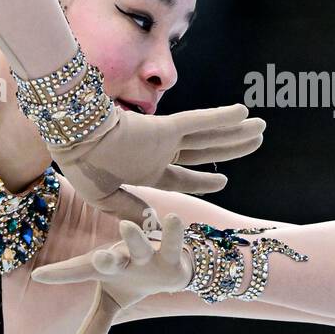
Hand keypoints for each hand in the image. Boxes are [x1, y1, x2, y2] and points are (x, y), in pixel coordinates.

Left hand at [30, 213, 192, 333]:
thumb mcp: (111, 305)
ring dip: (133, 238)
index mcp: (103, 270)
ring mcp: (144, 254)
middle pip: (108, 259)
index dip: (59, 274)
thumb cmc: (132, 282)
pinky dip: (172, 233)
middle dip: (102, 258)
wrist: (169, 268)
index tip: (37, 275)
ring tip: (126, 226)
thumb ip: (93, 330)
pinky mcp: (170, 255)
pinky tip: (172, 219)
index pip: (77, 272)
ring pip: (138, 245)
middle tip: (96, 257)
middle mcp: (121, 258)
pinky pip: (171, 242)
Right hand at [51, 104, 263, 222]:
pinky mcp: (165, 128)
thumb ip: (129, 209)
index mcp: (146, 170)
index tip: (223, 181)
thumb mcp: (104, 197)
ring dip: (236, 132)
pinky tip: (243, 112)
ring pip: (209, 136)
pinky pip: (199, 121)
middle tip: (257, 142)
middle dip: (231, 149)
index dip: (203, 179)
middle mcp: (160, 153)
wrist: (72, 140)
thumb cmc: (82, 166)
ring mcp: (164, 140)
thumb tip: (153, 221)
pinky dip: (221, 118)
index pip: (182, 176)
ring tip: (262, 128)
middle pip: (204, 151)